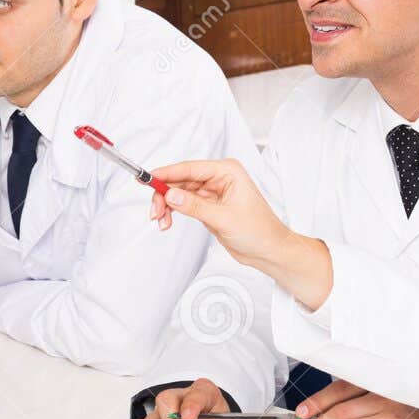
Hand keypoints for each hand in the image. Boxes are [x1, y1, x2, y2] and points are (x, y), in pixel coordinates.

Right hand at [149, 159, 333, 308]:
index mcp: (228, 171)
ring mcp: (213, 192)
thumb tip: (172, 195)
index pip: (191, 168)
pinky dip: (174, 212)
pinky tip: (167, 221)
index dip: (168, 173)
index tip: (150, 178)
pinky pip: (185, 204)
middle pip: (182, 180)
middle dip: (165, 194)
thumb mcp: (223, 218)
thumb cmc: (259, 231)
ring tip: (161, 220)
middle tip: (154, 210)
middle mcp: (220, 178)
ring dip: (167, 206)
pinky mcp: (209, 207)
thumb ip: (195, 206)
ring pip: (180, 193)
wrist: (269, 251)